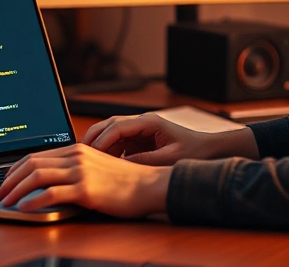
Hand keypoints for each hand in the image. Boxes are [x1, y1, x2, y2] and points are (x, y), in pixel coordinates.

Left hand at [0, 143, 169, 217]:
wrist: (150, 186)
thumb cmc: (126, 181)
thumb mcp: (98, 167)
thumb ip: (77, 168)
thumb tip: (53, 178)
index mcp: (78, 149)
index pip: (37, 155)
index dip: (16, 168)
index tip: (6, 181)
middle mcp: (77, 156)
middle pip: (32, 163)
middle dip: (9, 180)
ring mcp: (81, 172)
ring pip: (37, 176)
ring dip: (15, 189)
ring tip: (5, 202)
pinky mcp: (86, 189)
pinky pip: (52, 193)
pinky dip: (33, 201)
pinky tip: (24, 208)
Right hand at [81, 112, 257, 165]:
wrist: (209, 151)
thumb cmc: (194, 152)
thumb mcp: (169, 160)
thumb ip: (145, 162)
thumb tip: (120, 166)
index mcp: (149, 122)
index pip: (117, 127)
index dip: (102, 140)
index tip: (90, 155)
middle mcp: (142, 123)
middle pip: (109, 126)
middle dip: (92, 140)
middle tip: (78, 155)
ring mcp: (140, 131)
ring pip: (110, 135)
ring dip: (98, 147)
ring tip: (85, 163)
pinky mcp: (140, 141)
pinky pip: (118, 144)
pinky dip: (107, 153)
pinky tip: (101, 166)